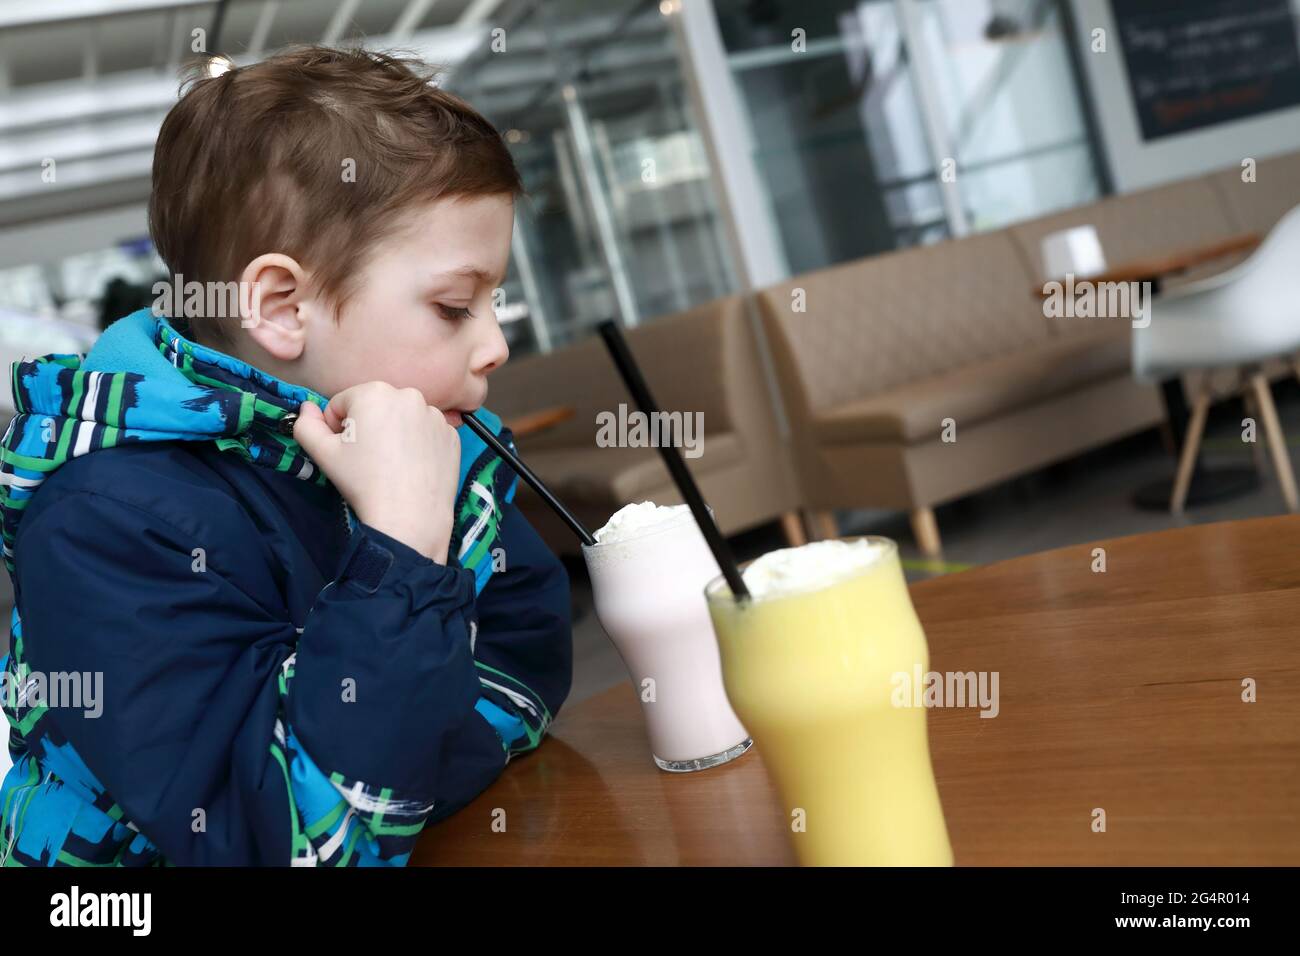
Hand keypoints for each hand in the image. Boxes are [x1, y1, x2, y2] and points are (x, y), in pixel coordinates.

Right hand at [292, 383, 460, 562]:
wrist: (409, 516)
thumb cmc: (362, 481)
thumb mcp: (322, 453)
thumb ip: (305, 425)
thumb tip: (306, 408)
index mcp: (374, 392)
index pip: (343, 403)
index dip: (337, 428)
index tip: (345, 451)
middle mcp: (409, 395)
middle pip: (375, 407)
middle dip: (367, 427)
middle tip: (368, 459)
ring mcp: (435, 415)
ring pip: (402, 419)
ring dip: (393, 433)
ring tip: (391, 465)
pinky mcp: (452, 435)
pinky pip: (426, 433)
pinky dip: (418, 445)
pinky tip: (412, 468)